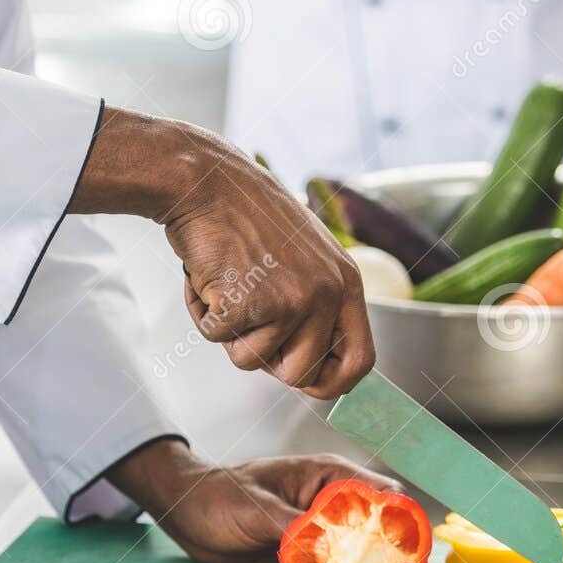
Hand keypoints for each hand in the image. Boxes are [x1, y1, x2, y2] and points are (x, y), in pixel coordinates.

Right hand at [74, 107, 373, 399]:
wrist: (206, 180)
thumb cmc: (249, 215)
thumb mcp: (308, 256)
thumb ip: (318, 304)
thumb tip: (313, 365)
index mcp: (345, 283)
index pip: (360, 360)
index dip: (331, 382)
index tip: (307, 382)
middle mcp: (324, 294)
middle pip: (300, 374)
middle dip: (266, 360)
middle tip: (248, 323)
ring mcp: (287, 300)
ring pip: (251, 360)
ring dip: (229, 332)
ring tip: (227, 285)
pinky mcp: (246, 303)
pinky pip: (216, 338)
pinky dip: (202, 313)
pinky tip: (207, 276)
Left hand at [105, 438, 399, 562]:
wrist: (185, 513)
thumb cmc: (219, 496)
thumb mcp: (258, 509)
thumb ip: (295, 530)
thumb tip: (330, 555)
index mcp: (327, 477)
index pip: (379, 493)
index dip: (400, 519)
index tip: (410, 550)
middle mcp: (330, 505)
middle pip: (375, 529)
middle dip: (390, 556)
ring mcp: (318, 533)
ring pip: (355, 556)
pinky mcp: (304, 558)